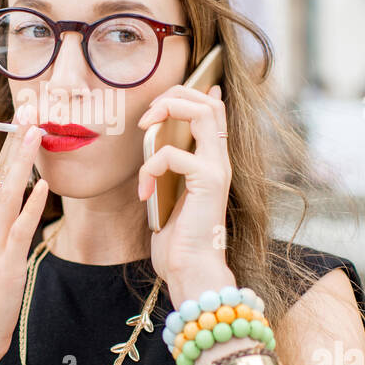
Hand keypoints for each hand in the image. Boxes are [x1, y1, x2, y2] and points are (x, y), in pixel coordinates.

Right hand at [0, 104, 49, 364]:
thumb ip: (6, 225)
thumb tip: (25, 197)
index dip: (10, 145)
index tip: (23, 117)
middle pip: (0, 174)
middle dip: (14, 141)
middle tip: (28, 108)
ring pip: (8, 192)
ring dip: (21, 161)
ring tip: (35, 132)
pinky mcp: (6, 262)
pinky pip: (20, 227)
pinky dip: (31, 203)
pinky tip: (42, 185)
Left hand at [137, 83, 234, 307]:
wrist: (191, 272)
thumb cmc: (178, 241)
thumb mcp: (168, 195)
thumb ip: (167, 169)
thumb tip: (158, 144)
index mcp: (211, 162)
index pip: (213, 108)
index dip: (189, 92)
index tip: (159, 104)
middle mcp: (219, 161)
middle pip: (208, 101)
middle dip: (173, 96)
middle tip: (147, 117)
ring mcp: (216, 169)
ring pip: (202, 112)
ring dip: (166, 112)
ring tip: (145, 130)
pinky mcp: (207, 182)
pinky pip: (173, 155)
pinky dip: (150, 168)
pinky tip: (145, 193)